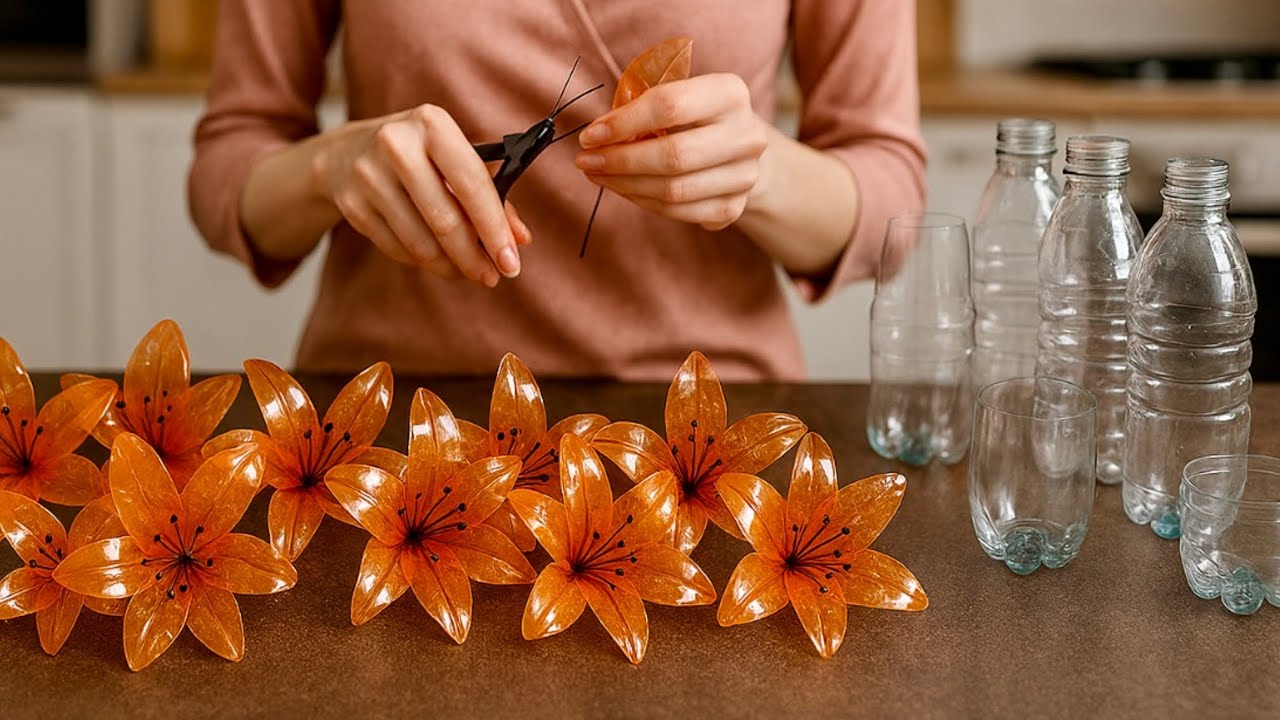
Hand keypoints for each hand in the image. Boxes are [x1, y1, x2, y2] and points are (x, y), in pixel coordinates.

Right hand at [313, 104, 528, 285]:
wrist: (347, 152)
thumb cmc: (419, 154)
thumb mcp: (455, 158)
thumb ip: (493, 195)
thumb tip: (520, 239)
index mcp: (432, 124)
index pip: (472, 184)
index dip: (494, 228)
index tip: (511, 262)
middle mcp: (396, 145)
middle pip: (445, 220)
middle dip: (473, 257)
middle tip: (491, 277)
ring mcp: (368, 175)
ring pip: (420, 242)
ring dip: (450, 266)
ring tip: (468, 271)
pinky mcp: (351, 204)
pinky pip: (398, 248)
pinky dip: (423, 261)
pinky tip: (437, 260)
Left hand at [575, 73, 768, 230]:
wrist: (739, 148)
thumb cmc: (695, 115)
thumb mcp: (677, 95)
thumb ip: (642, 108)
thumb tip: (597, 137)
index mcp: (730, 93)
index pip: (670, 106)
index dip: (623, 123)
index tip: (590, 135)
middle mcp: (747, 135)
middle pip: (674, 155)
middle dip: (620, 161)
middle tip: (586, 161)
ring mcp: (745, 176)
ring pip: (674, 190)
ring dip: (626, 185)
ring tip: (598, 175)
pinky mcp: (734, 208)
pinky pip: (679, 212)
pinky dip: (644, 202)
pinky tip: (625, 189)